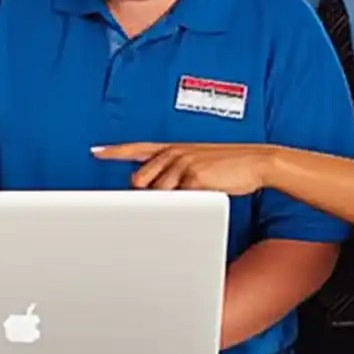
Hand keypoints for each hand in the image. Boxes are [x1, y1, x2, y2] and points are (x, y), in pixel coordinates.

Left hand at [92, 143, 276, 193]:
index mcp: (172, 148)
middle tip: (167, 200)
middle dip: (146, 196)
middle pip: (140, 180)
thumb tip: (154, 191)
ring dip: (171, 202)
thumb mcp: (197, 162)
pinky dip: (187, 205)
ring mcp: (183, 163)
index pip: (136, 147)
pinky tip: (203, 195)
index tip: (97, 152)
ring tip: (195, 194)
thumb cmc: (228, 166)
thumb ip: (174, 171)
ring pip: (158, 195)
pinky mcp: (194, 177)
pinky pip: (178, 201)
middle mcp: (173, 152)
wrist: (257, 162)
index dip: (114, 150)